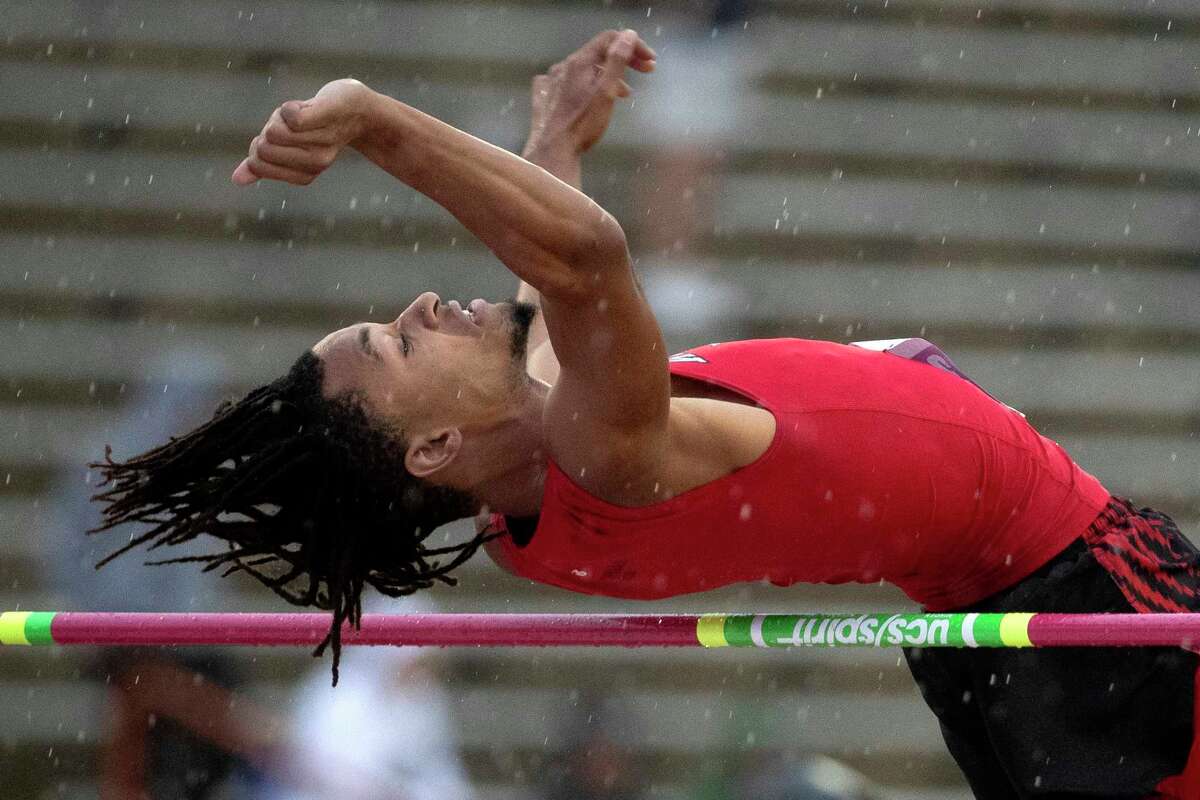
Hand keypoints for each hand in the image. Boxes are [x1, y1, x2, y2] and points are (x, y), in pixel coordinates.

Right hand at [231, 78, 376, 185]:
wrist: (360, 109)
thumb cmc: (319, 126)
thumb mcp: (288, 147)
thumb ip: (263, 163)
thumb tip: (236, 180)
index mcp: (306, 174)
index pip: (259, 163)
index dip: (260, 145)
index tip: (281, 136)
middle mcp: (317, 162)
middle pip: (263, 147)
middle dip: (269, 130)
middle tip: (294, 123)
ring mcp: (324, 140)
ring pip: (275, 131)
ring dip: (280, 115)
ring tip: (304, 114)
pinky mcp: (327, 115)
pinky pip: (293, 117)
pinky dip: (290, 107)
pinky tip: (305, 105)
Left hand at [525, 29, 655, 157]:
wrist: (553, 151)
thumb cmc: (583, 123)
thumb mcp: (606, 91)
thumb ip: (618, 61)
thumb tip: (629, 34)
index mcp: (579, 61)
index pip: (609, 39)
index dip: (633, 45)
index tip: (650, 61)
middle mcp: (563, 66)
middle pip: (598, 54)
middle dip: (625, 60)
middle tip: (646, 72)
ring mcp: (552, 81)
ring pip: (585, 70)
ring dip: (608, 76)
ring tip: (624, 93)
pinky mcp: (545, 97)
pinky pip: (567, 82)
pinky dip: (586, 85)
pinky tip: (587, 95)